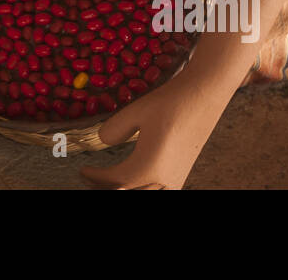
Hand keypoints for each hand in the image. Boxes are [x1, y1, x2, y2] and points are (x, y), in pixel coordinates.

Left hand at [79, 75, 217, 189]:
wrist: (204, 94)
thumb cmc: (170, 101)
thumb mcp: (136, 111)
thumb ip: (114, 129)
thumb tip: (103, 141)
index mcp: (148, 167)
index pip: (115, 180)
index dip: (96, 176)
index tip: (83, 170)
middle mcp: (164, 179)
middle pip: (128, 192)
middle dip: (106, 188)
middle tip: (90, 180)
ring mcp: (176, 179)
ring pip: (145, 194)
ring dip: (126, 190)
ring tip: (109, 183)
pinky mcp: (183, 174)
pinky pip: (160, 191)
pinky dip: (143, 189)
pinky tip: (135, 181)